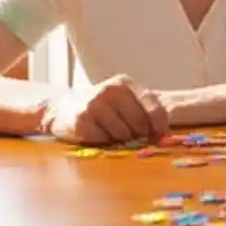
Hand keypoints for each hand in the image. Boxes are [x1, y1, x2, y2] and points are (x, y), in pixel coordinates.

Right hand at [41, 75, 169, 145]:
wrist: (62, 107)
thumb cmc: (102, 106)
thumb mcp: (124, 100)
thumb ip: (143, 110)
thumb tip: (163, 133)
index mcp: (125, 84)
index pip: (154, 106)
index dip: (160, 125)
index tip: (160, 136)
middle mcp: (111, 90)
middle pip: (139, 123)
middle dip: (138, 134)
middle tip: (130, 135)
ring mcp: (95, 104)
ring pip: (123, 134)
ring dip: (120, 139)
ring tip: (110, 131)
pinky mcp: (82, 120)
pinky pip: (104, 140)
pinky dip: (104, 142)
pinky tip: (97, 133)